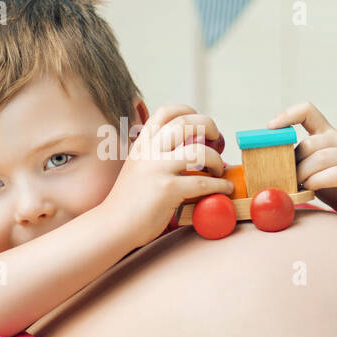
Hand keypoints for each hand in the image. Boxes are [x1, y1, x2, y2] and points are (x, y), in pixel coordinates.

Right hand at [105, 105, 233, 248]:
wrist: (113, 226)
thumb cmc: (128, 202)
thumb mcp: (136, 168)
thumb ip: (154, 157)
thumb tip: (184, 152)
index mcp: (142, 145)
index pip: (166, 112)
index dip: (188, 111)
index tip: (201, 124)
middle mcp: (150, 152)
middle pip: (186, 123)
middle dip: (209, 126)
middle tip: (217, 139)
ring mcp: (158, 169)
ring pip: (200, 152)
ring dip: (217, 160)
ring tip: (219, 170)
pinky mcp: (167, 190)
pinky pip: (203, 183)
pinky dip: (219, 185)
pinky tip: (224, 189)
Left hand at [267, 101, 336, 222]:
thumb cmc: (335, 189)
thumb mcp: (313, 171)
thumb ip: (298, 162)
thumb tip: (268, 162)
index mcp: (328, 135)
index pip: (308, 111)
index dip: (287, 115)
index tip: (271, 128)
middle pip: (310, 143)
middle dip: (294, 162)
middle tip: (287, 178)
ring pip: (320, 158)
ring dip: (304, 174)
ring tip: (300, 186)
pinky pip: (334, 174)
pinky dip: (317, 181)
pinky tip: (311, 189)